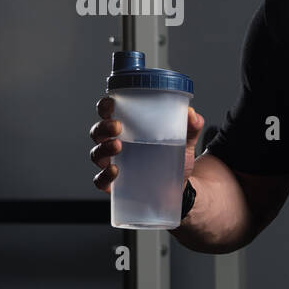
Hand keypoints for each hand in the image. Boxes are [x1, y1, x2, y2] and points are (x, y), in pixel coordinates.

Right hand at [89, 97, 204, 192]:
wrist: (181, 186)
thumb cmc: (175, 157)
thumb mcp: (185, 140)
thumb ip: (191, 127)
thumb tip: (192, 114)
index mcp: (127, 128)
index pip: (108, 113)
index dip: (105, 106)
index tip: (112, 103)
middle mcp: (114, 143)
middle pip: (98, 132)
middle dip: (103, 127)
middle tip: (117, 126)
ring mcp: (113, 164)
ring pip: (96, 154)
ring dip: (103, 148)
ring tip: (117, 146)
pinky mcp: (115, 184)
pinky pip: (101, 180)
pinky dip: (104, 176)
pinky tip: (115, 171)